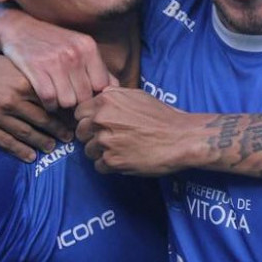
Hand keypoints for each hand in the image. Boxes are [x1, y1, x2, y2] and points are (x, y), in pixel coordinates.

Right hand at [0, 10, 109, 111]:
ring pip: (68, 101)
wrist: (19, 27)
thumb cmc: (53, 41)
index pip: (102, 86)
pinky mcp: (36, 68)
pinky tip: (47, 100)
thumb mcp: (79, 47)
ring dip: (62, 104)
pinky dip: (49, 104)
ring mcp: (55, 61)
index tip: (85, 97)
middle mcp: (74, 53)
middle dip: (78, 102)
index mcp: (89, 48)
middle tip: (70, 99)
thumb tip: (115, 88)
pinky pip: (49, 99)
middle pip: (85, 96)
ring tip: (58, 98)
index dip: (95, 95)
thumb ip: (98, 68)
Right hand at [0, 43, 73, 161]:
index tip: (74, 120)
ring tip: (52, 147)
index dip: (65, 114)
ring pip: (25, 133)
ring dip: (41, 142)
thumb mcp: (16, 66)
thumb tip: (63, 91)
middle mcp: (10, 99)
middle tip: (69, 137)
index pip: (51, 102)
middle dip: (58, 130)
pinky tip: (31, 156)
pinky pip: (5, 142)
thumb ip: (36, 78)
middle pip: (42, 120)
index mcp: (22, 83)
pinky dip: (20, 151)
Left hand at [75, 87, 192, 174]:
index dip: (88, 120)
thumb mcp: (137, 95)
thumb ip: (113, 97)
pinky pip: (99, 166)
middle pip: (80, 132)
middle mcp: (101, 119)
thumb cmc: (163, 117)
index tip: (98, 126)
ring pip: (88, 151)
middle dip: (91, 137)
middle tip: (109, 140)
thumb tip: (99, 99)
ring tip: (120, 150)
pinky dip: (110, 166)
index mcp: (106, 100)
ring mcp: (105, 141)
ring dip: (101, 153)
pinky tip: (124, 159)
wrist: (182, 138)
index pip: (79, 113)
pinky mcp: (112, 161)